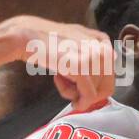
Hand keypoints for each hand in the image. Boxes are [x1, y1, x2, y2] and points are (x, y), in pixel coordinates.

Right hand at [1, 16, 116, 109]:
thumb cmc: (48, 40)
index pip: (110, 74)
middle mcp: (102, 48)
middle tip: (68, 84)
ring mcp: (93, 58)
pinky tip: (64, 90)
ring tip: (59, 77)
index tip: (77, 82)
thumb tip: (111, 62)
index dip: (95, 85)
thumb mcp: (76, 38)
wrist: (27, 35)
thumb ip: (93, 48)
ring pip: (95, 93)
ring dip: (76, 92)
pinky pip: (88, 97)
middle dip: (87, 91)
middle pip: (106, 86)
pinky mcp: (81, 68)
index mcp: (102, 40)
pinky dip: (79, 102)